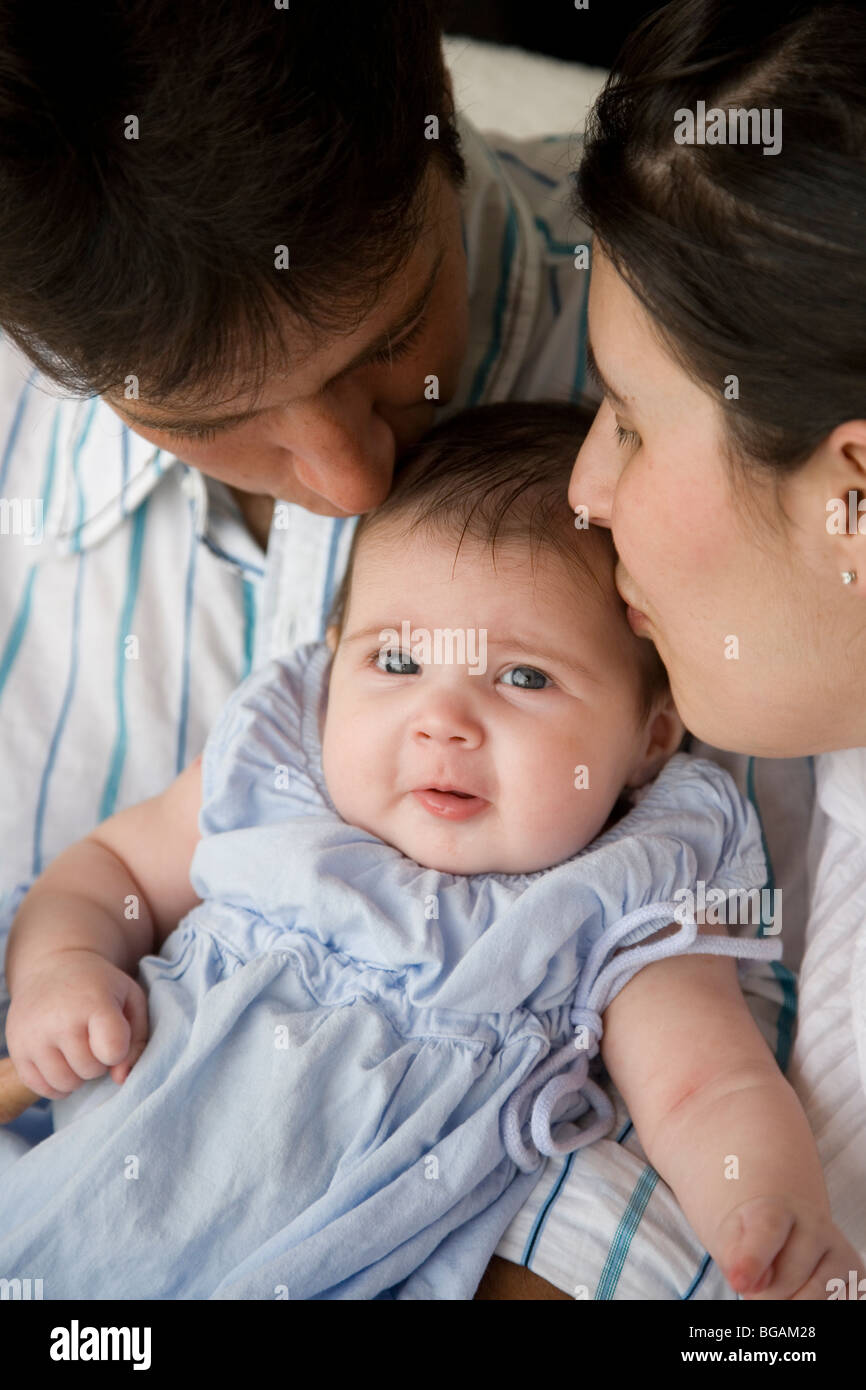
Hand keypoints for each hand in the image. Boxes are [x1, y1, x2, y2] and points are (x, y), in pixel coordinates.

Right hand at [5, 949, 148, 1098]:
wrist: (53, 966)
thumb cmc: (99, 987)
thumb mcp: (131, 1000)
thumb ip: (137, 1041)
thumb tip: (120, 1079)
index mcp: (93, 1003)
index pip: (113, 1050)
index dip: (119, 1050)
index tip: (115, 1036)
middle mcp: (59, 1020)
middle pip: (90, 1070)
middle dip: (99, 1061)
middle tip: (94, 1040)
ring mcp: (34, 1036)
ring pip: (65, 1084)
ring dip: (78, 1075)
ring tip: (78, 1051)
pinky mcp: (17, 1050)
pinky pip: (42, 1088)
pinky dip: (56, 1083)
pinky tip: (62, 1061)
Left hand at [713, 1194, 863, 1299]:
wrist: (787, 1228)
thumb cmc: (752, 1237)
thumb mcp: (731, 1238)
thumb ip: (734, 1257)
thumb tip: (749, 1282)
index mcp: (779, 1208)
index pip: (768, 1230)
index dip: (753, 1258)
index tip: (738, 1282)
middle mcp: (816, 1225)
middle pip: (785, 1279)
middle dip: (763, 1293)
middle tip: (757, 1284)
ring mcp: (840, 1251)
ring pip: (811, 1298)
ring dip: (788, 1303)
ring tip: (778, 1288)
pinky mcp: (858, 1276)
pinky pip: (833, 1305)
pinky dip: (810, 1305)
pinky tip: (803, 1291)